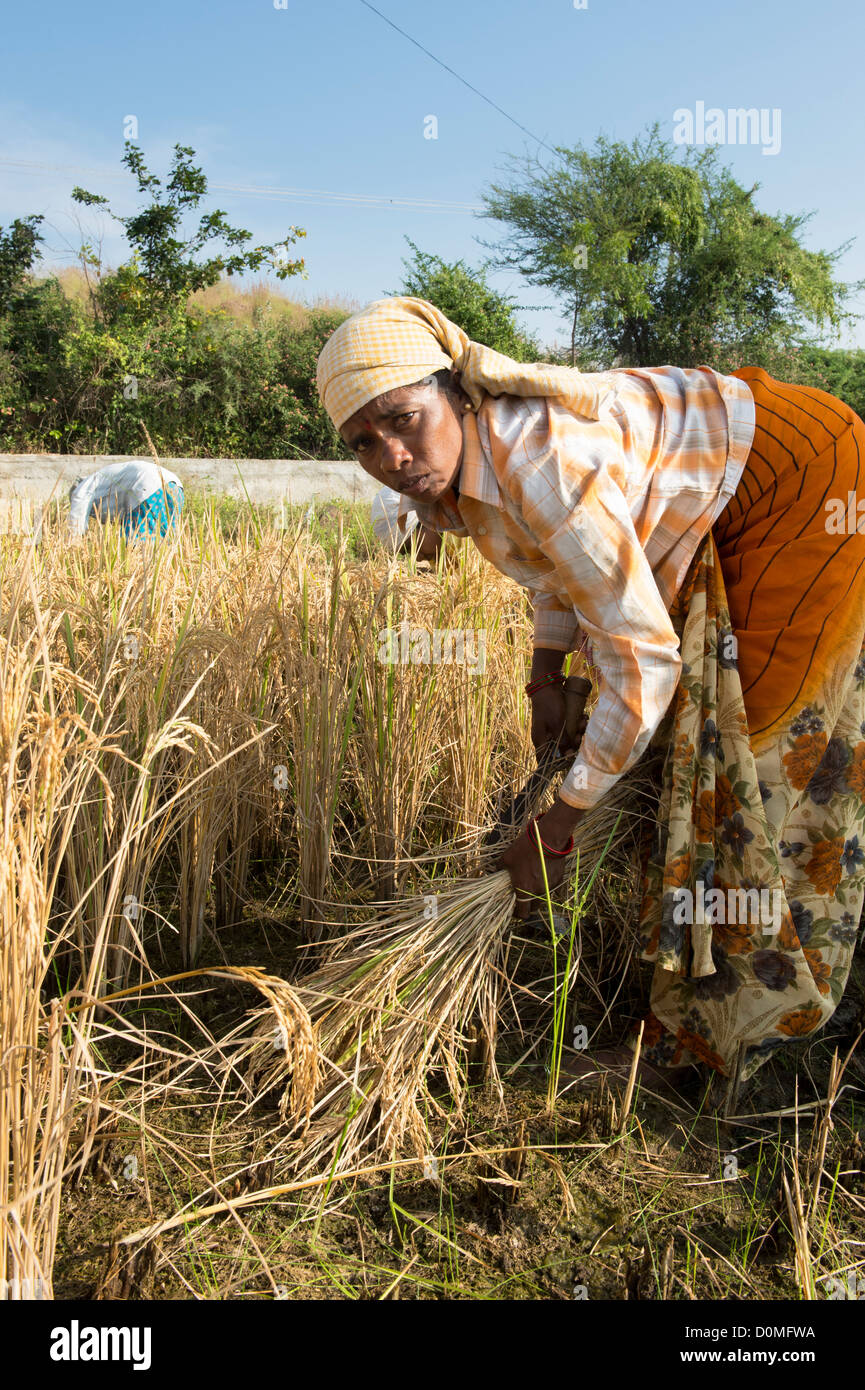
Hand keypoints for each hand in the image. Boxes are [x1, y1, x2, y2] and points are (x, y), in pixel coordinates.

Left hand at [499, 800, 584, 920]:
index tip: (514, 909)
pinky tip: (542, 876)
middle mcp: (538, 892)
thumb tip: (495, 872)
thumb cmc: (524, 848)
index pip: (523, 913)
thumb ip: (499, 869)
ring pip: (543, 899)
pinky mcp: (558, 879)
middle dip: (528, 906)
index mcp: (524, 889)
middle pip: (534, 908)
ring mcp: (550, 887)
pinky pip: (551, 888)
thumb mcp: (506, 858)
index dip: (518, 914)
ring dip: (537, 896)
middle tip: (522, 897)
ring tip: (532, 886)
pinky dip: (546, 886)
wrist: (547, 839)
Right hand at [530, 685, 585, 758]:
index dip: (556, 763)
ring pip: (567, 736)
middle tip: (580, 735)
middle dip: (573, 743)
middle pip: (560, 748)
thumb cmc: (549, 704)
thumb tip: (567, 755)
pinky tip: (582, 717)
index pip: (544, 759)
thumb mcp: (557, 724)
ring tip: (583, 722)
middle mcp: (545, 735)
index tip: (569, 758)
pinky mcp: (557, 719)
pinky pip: (568, 726)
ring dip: (577, 731)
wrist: (547, 683)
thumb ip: (562, 740)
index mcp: (540, 739)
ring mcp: (551, 727)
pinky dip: (575, 723)